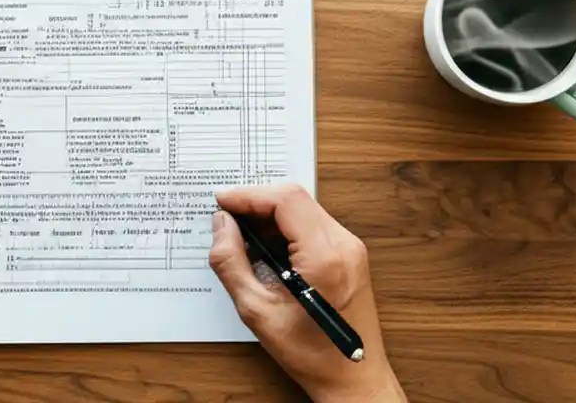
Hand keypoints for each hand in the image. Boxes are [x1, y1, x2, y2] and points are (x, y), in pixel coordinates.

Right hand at [209, 185, 405, 402]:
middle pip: (294, 199)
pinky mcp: (350, 255)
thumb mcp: (257, 311)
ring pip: (303, 209)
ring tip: (243, 238)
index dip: (248, 195)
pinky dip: (286, 228)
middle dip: (256, 203)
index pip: (284, 201)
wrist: (354, 379)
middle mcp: (343, 245)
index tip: (221, 202)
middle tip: (227, 220)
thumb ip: (232, 263)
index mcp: (324, 257)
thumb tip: (221, 226)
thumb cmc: (313, 355)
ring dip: (270, 216)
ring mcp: (351, 248)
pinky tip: (267, 249)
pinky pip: (313, 225)